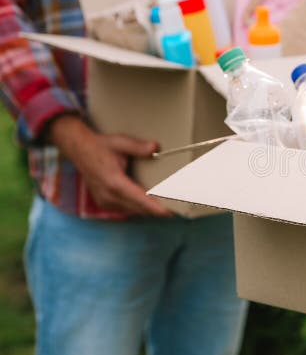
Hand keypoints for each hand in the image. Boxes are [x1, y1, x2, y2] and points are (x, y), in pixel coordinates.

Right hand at [49, 115, 171, 216]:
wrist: (78, 149)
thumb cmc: (100, 145)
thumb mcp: (120, 142)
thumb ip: (138, 146)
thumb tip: (155, 147)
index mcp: (113, 181)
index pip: (138, 198)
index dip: (155, 207)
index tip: (169, 212)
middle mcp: (108, 195)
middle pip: (138, 208)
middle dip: (157, 210)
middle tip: (177, 208)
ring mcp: (104, 201)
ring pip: (132, 211)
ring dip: (148, 210)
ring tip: (168, 207)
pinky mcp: (104, 203)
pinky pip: (125, 210)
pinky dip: (138, 208)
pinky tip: (151, 203)